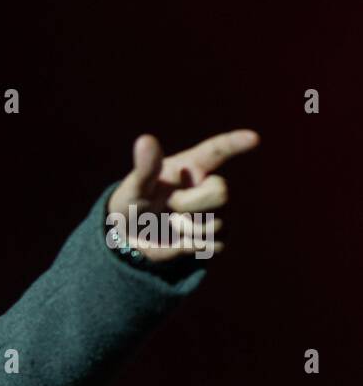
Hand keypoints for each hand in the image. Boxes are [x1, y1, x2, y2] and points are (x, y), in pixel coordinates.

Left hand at [106, 129, 259, 262]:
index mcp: (190, 166)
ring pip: (221, 222)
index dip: (236, 143)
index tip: (253, 138)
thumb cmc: (132, 204)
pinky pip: (217, 244)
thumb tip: (145, 140)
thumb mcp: (134, 187)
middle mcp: (208, 184)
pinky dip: (194, 247)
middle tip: (170, 208)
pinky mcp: (219, 235)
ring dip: (190, 230)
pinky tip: (182, 240)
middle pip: (223, 192)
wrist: (132, 238)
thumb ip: (145, 167)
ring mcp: (218, 210)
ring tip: (174, 223)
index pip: (217, 150)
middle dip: (191, 205)